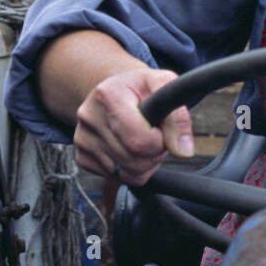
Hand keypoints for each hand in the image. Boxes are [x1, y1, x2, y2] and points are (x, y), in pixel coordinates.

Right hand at [72, 66, 194, 185]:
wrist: (116, 91)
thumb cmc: (142, 88)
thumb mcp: (165, 86)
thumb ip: (179, 117)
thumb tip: (183, 151)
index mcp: (108, 95)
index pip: (139, 140)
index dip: (160, 142)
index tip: (163, 130)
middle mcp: (88, 117)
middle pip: (134, 160)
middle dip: (155, 153)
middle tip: (157, 135)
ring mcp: (82, 139)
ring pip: (127, 174)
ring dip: (146, 163)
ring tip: (145, 141)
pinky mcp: (82, 157)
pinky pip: (118, 178)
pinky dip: (133, 170)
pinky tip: (132, 149)